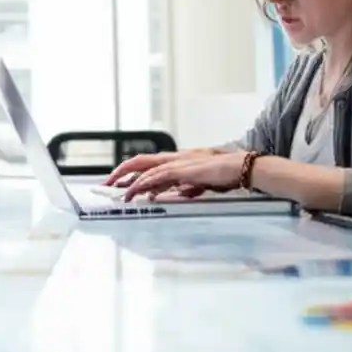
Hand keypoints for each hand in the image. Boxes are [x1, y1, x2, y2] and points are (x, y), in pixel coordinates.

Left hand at [121, 151, 247, 201]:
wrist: (244, 167)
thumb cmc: (227, 174)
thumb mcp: (203, 183)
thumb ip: (189, 187)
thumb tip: (178, 194)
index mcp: (179, 160)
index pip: (150, 163)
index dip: (133, 171)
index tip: (121, 182)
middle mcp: (176, 157)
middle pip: (141, 161)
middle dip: (122, 171)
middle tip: (108, 182)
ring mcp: (179, 162)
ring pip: (147, 168)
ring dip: (131, 180)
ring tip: (119, 192)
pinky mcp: (184, 169)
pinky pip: (159, 175)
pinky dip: (146, 183)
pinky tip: (137, 190)